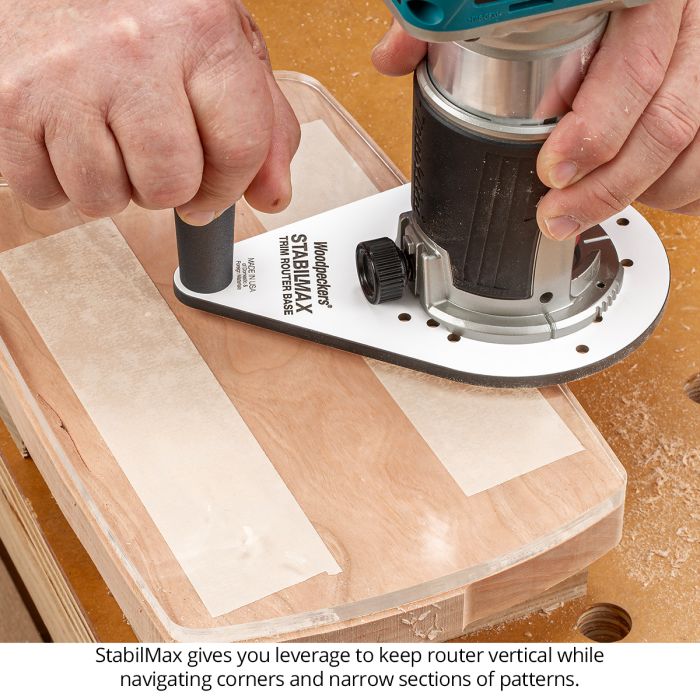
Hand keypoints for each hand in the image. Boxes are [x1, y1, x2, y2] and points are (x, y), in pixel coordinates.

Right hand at [0, 0, 299, 225]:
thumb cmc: (138, 8)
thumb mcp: (218, 43)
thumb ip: (262, 120)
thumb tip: (273, 194)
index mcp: (201, 31)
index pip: (240, 151)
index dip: (228, 188)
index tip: (211, 193)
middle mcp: (134, 50)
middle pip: (170, 185)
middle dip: (166, 187)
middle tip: (150, 155)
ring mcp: (65, 76)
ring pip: (105, 198)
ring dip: (110, 187)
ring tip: (104, 138)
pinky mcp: (9, 101)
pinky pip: (43, 192)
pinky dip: (55, 181)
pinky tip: (63, 138)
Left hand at [372, 1, 699, 239]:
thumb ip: (451, 15)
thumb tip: (394, 53)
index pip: (634, 64)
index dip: (595, 126)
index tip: (549, 171)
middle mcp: (682, 28)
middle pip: (667, 121)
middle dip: (605, 185)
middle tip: (555, 216)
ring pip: (692, 146)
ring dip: (638, 194)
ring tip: (582, 217)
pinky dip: (677, 189)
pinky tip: (639, 197)